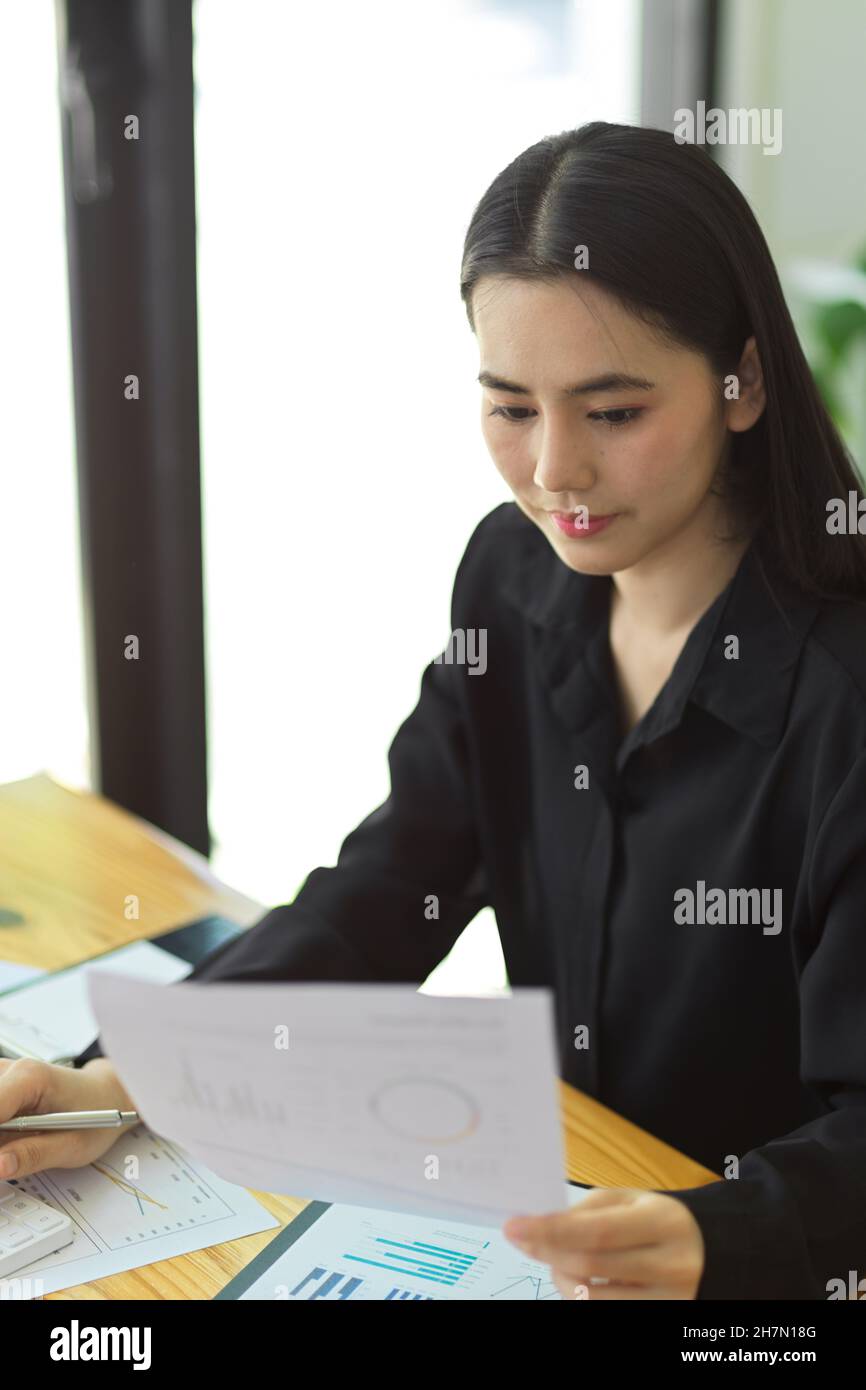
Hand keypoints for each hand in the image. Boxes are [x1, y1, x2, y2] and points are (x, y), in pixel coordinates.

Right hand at [0, 1056, 138, 1178]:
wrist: (106, 1094)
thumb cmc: (96, 1113)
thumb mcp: (73, 1144)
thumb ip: (33, 1155)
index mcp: (30, 1078)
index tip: (2, 1160)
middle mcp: (12, 1070)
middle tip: (13, 1158)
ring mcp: (3, 1076)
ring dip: (1, 1136)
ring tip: (22, 1147)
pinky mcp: (0, 1086)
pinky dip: (1, 1132)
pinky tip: (13, 1141)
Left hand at [503, 1187, 704, 1299]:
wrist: (711, 1253)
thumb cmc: (659, 1221)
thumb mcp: (632, 1201)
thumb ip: (588, 1211)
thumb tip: (541, 1226)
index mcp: (662, 1222)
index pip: (597, 1231)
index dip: (550, 1230)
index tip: (514, 1226)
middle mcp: (670, 1265)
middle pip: (590, 1266)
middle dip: (546, 1251)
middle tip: (523, 1238)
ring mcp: (667, 1300)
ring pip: (593, 1299)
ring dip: (561, 1278)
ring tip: (557, 1260)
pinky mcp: (661, 1318)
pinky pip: (606, 1313)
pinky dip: (581, 1296)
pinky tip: (579, 1279)